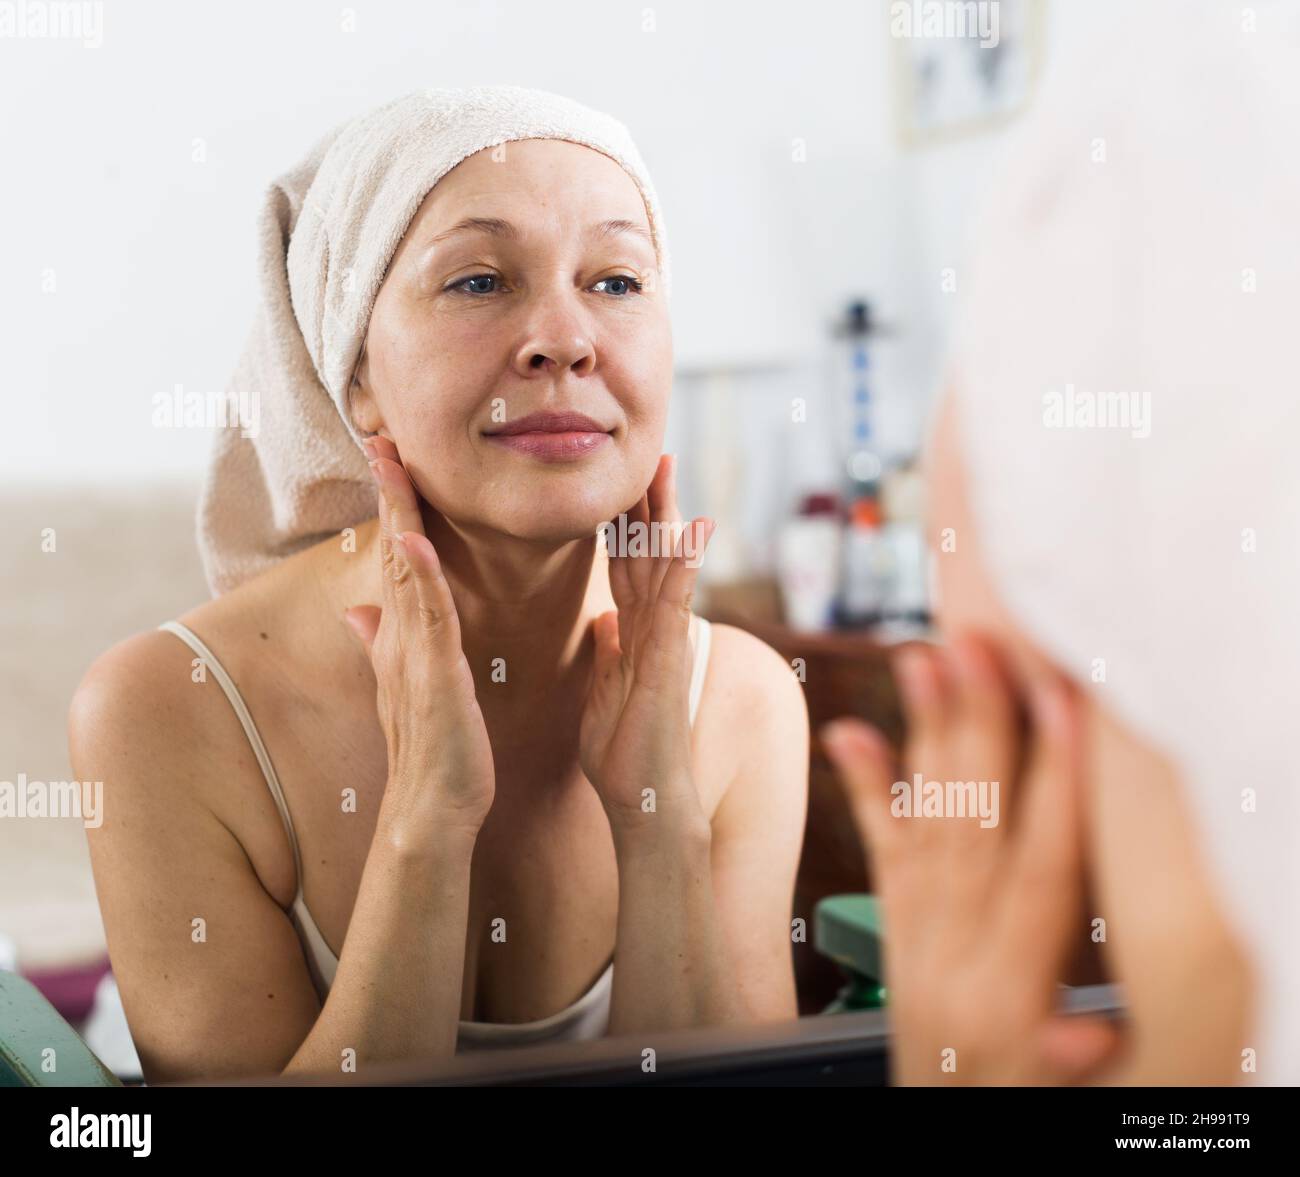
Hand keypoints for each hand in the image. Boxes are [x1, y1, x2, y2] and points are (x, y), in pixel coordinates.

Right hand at [345, 435, 494, 838]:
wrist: (433, 810)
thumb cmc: (433, 749)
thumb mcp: (408, 685)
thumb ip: (385, 643)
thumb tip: (359, 608)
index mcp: (406, 635)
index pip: (400, 558)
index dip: (396, 506)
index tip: (392, 457)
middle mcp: (403, 637)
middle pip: (395, 550)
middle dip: (389, 493)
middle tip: (381, 437)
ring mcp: (415, 656)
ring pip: (406, 573)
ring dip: (399, 517)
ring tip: (391, 465)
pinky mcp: (434, 678)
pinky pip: (429, 621)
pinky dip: (419, 580)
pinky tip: (413, 542)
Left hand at [579, 455, 714, 840]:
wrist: (643, 799)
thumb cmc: (624, 752)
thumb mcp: (605, 689)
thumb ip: (609, 651)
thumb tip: (605, 620)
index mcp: (632, 633)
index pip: (626, 565)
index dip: (621, 524)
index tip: (616, 483)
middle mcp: (653, 628)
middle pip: (649, 552)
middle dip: (646, 503)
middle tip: (648, 452)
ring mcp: (666, 640)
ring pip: (667, 564)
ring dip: (667, 514)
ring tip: (667, 466)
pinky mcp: (672, 657)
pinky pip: (679, 601)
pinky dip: (688, 563)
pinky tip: (695, 526)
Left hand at [820, 633, 1121, 1084]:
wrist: (940, 1126)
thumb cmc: (1017, 1098)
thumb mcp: (1055, 1092)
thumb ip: (1070, 1057)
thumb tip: (1081, 1035)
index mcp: (1008, 993)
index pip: (1040, 870)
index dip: (1055, 783)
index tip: (1060, 701)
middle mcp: (954, 953)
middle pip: (974, 825)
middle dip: (979, 729)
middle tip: (973, 646)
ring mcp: (918, 935)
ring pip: (927, 825)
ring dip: (926, 736)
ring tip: (920, 658)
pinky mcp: (896, 929)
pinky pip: (882, 854)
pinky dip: (869, 790)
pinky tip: (848, 731)